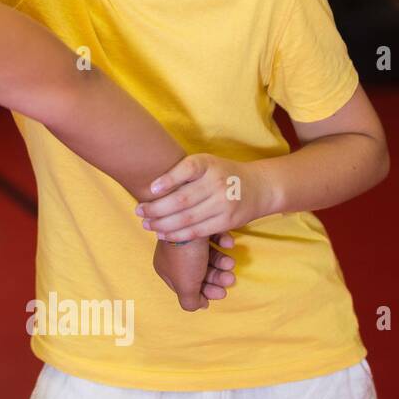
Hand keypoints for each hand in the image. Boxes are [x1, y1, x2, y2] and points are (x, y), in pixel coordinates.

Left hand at [136, 154, 268, 242]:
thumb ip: (183, 171)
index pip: (187, 169)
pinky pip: (198, 231)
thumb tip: (150, 186)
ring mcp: (224, 204)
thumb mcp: (206, 163)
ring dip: (162, 224)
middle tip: (139, 211)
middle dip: (156, 208)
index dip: (167, 179)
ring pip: (187, 218)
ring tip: (147, 224)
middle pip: (181, 199)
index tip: (150, 189)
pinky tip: (163, 234)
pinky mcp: (227, 221)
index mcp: (209, 164)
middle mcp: (217, 183)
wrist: (259, 186)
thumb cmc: (222, 173)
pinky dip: (178, 235)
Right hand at [153, 234, 236, 311]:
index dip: (205, 292)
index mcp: (167, 269)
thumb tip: (197, 306)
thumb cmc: (184, 257)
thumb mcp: (185, 285)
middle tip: (229, 279)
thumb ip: (189, 301)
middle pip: (200, 272)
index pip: (187, 286)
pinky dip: (223, 242)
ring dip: (222, 263)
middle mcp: (176, 255)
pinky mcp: (200, 228)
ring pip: (209, 257)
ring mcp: (188, 241)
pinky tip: (228, 243)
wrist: (188, 222)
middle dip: (217, 278)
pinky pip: (214, 238)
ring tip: (230, 262)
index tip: (219, 293)